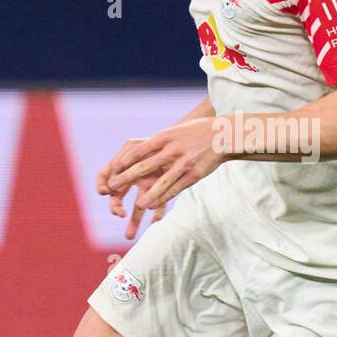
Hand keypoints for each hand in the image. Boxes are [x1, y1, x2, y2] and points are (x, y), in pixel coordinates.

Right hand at [96, 137, 167, 240]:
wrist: (191, 141)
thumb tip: (116, 171)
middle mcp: (135, 175)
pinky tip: (155, 225)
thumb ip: (131, 157)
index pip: (105, 176)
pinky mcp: (164, 191)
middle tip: (119, 213)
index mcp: (127, 162)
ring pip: (138, 205)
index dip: (101, 185)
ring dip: (133, 221)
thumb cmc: (166, 140)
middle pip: (118, 195)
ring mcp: (149, 185)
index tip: (105, 192)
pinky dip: (156, 215)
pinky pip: (159, 206)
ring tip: (128, 237)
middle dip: (115, 206)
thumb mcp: (147, 145)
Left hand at [104, 117, 224, 216]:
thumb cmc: (195, 132)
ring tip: (138, 205)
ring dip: (149, 195)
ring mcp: (184, 163)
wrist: (223, 135)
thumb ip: (159, 141)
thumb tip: (139, 150)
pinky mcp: (194, 174)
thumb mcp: (175, 131)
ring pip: (162, 182)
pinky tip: (156, 205)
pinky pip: (176, 188)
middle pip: (145, 166)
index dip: (124, 161)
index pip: (139, 150)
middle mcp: (173, 150)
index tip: (113, 169)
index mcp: (165, 137)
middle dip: (127, 178)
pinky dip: (165, 198)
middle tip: (112, 187)